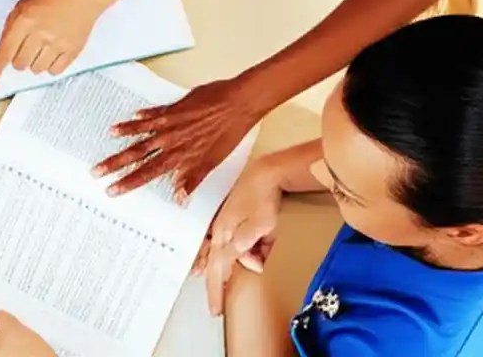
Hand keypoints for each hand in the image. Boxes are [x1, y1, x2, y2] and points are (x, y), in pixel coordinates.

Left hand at [0, 0, 103, 91]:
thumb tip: (3, 53)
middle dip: (20, 57)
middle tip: (30, 43)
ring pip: (36, 70)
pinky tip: (54, 50)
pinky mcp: (72, 50)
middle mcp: (40, 32)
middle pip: (19, 64)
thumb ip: (11, 27)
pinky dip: (51, 65)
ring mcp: (57, 43)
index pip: (4, 52)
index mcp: (24, 19)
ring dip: (36, 61)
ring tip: (44, 44)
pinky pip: (54, 71)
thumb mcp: (24, 5)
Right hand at [95, 77, 265, 199]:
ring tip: (108, 138)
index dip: (128, 182)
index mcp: (179, 156)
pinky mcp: (174, 108)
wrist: (239, 104)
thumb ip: (192, 178)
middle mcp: (171, 141)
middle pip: (137, 154)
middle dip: (115, 163)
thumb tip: (179, 198)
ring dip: (123, 135)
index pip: (148, 173)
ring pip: (141, 132)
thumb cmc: (229, 134)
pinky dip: (142, 116)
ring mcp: (171, 123)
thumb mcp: (212, 162)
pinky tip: (131, 117)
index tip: (112, 189)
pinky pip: (154, 113)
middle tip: (96, 170)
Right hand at [192, 162, 283, 315]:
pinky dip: (239, 254)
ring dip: (229, 267)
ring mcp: (228, 225)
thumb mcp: (258, 226)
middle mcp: (222, 231)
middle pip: (217, 264)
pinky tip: (240, 258)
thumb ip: (246, 247)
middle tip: (216, 304)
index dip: (216, 291)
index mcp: (224, 234)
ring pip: (227, 254)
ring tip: (229, 281)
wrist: (267, 173)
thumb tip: (240, 261)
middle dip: (216, 284)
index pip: (218, 270)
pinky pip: (235, 243)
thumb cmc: (262, 198)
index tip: (216, 310)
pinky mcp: (236, 220)